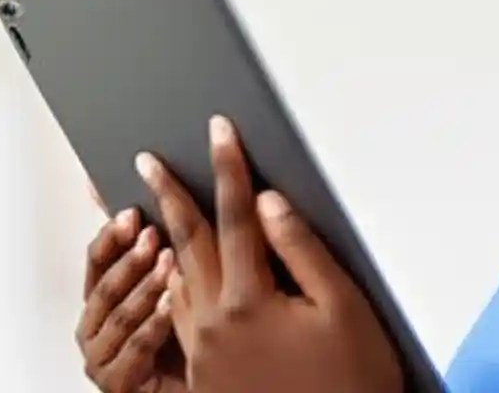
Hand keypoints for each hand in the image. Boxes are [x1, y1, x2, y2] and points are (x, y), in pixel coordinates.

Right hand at [76, 207, 187, 392]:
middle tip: (152, 234)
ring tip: (168, 261)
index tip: (132, 212)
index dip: (111, 236)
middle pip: (103, 285)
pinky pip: (133, 351)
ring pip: (117, 316)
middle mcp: (96, 326)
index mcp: (105, 298)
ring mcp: (102, 357)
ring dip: (142, 286)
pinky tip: (172, 305)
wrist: (197, 386)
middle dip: (128, 257)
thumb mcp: (177, 282)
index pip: (97, 260)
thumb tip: (166, 191)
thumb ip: (166, 244)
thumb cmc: (186, 338)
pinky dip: (152, 325)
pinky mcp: (117, 384)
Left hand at [136, 115, 403, 392]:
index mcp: (249, 301)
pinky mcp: (203, 374)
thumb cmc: (350, 381)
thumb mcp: (342, 307)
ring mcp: (202, 352)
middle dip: (168, 196)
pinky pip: (176, 315)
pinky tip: (173, 275)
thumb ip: (302, 250)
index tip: (219, 131)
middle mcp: (212, 324)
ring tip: (149, 210)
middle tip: (148, 161)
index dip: (228, 168)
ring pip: (175, 281)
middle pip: (187, 243)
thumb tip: (268, 203)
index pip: (234, 217)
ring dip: (161, 239)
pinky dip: (171, 283)